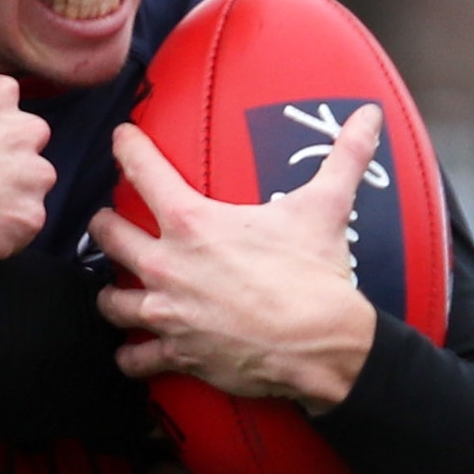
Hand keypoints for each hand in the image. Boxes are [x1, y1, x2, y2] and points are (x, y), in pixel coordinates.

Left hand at [98, 117, 382, 407]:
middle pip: (107, 236)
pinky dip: (132, 354)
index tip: (120, 140)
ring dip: (111, 292)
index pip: (142, 169)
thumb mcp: (325, 208)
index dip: (126, 148)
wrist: (320, 345)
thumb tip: (369, 116)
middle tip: (108, 222)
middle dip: (104, 226)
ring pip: (110, 300)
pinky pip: (134, 358)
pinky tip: (134, 349)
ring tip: (117, 287)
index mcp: (192, 222)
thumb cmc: (313, 275)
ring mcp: (167, 313)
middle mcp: (167, 265)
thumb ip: (343, 157)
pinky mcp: (177, 353)